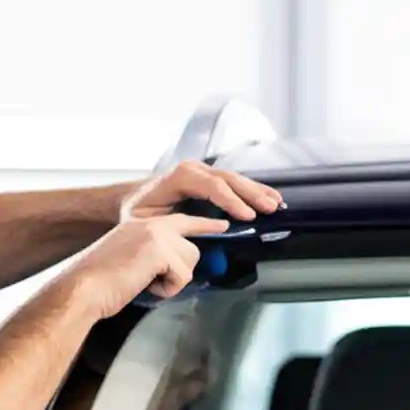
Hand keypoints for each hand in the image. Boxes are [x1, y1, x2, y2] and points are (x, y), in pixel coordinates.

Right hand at [59, 213, 228, 319]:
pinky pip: (183, 277)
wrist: (84, 287)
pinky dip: (167, 289)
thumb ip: (156, 254)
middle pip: (192, 247)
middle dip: (181, 269)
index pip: (184, 220)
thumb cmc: (103, 282)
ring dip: (172, 281)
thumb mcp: (133, 258)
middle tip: (155, 278)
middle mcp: (154, 223)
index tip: (224, 225)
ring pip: (190, 262)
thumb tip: (179, 266)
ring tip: (144, 281)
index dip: (205, 225)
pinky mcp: (162, 250)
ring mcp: (159, 234)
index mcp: (144, 223)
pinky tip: (144, 285)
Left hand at [120, 160, 283, 222]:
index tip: (247, 217)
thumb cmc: (137, 216)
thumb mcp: (143, 224)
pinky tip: (269, 197)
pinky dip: (252, 190)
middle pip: (227, 179)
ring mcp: (202, 172)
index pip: (209, 185)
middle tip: (270, 209)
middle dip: (250, 194)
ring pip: (234, 178)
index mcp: (176, 179)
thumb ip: (166, 228)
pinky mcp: (209, 180)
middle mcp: (192, 170)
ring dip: (256, 191)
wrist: (133, 202)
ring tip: (276, 203)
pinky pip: (233, 183)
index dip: (230, 200)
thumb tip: (193, 240)